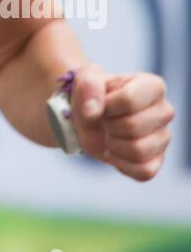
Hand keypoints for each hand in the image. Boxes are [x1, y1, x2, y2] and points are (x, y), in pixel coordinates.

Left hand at [70, 64, 173, 179]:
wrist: (89, 118)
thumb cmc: (93, 96)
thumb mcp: (86, 79)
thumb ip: (89, 86)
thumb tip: (92, 113)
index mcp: (153, 86)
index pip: (129, 100)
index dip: (107, 106)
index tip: (102, 104)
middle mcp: (164, 111)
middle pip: (133, 127)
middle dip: (108, 126)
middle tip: (104, 120)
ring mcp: (163, 137)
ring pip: (138, 150)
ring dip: (113, 145)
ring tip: (109, 135)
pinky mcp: (157, 161)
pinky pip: (143, 171)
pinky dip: (121, 164)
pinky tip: (114, 151)